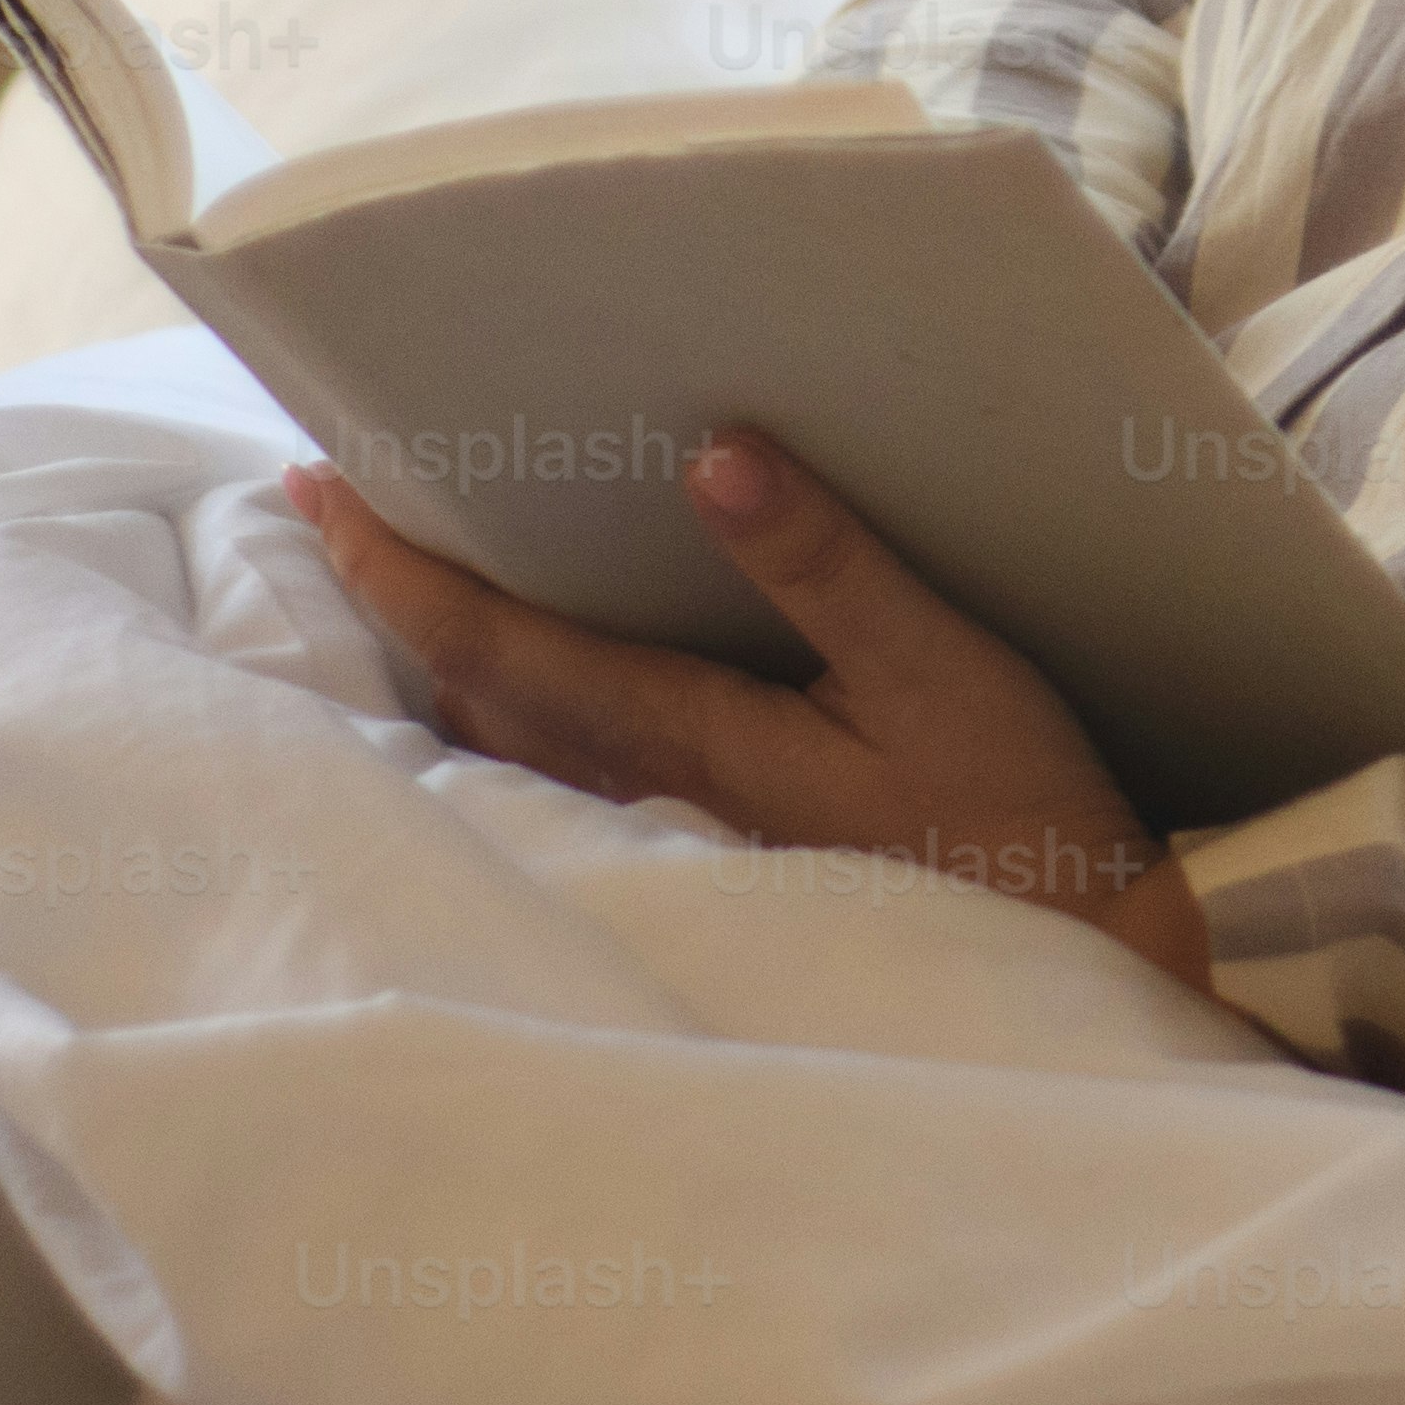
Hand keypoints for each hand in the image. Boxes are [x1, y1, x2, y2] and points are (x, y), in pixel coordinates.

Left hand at [282, 437, 1213, 992]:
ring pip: (512, 738)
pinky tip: (524, 672)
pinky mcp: (718, 842)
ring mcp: (679, 826)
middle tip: (334, 500)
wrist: (1082, 950)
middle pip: (476, 691)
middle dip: (396, 598)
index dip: (401, 572)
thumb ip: (823, 565)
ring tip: (407, 572)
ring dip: (445, 654)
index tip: (322, 489)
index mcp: (690, 733)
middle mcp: (655, 786)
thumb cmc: (1016, 810)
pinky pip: (568, 766)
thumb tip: (711, 454)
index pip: (499, 646)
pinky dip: (513, 704)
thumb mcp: (936, 666)